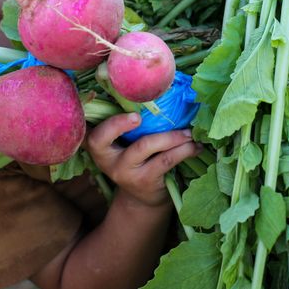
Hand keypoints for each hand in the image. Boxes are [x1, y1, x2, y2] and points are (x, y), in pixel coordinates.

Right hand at [84, 113, 201, 207]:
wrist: (143, 198)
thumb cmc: (136, 160)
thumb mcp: (124, 146)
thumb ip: (128, 125)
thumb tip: (154, 90)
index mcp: (99, 147)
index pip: (93, 134)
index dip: (107, 123)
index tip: (129, 114)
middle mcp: (107, 160)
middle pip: (108, 138)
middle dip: (120, 124)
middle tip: (139, 116)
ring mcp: (125, 172)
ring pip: (145, 145)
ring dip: (171, 135)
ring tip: (189, 132)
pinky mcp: (145, 180)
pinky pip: (166, 159)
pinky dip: (184, 150)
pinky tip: (195, 147)